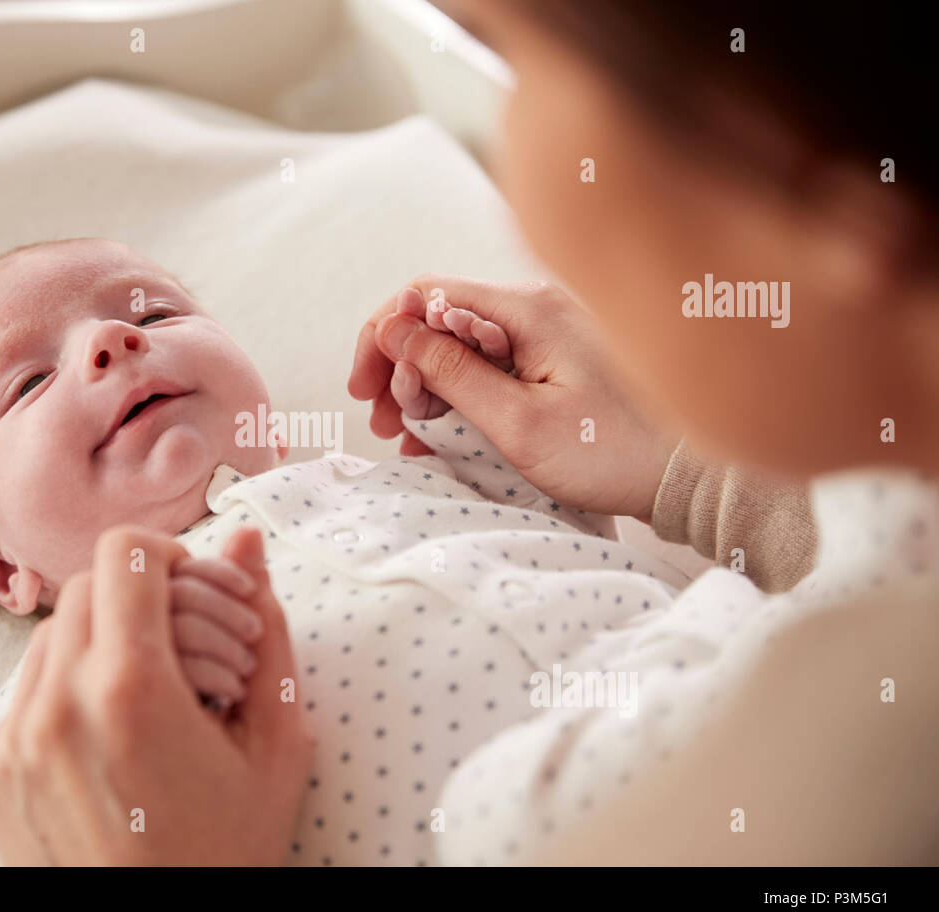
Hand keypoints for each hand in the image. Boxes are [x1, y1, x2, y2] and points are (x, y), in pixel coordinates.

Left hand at [0, 525, 313, 864]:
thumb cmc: (227, 856)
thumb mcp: (275, 744)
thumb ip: (264, 630)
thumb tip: (245, 542)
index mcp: (129, 692)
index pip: (123, 555)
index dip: (168, 556)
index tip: (196, 591)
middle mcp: (54, 708)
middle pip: (85, 589)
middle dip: (140, 600)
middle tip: (189, 646)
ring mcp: (11, 743)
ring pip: (50, 637)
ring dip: (103, 644)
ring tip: (155, 699)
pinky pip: (25, 693)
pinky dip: (69, 691)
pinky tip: (115, 739)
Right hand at [349, 277, 677, 521]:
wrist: (688, 474)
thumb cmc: (613, 451)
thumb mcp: (518, 422)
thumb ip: (451, 372)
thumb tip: (394, 328)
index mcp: (527, 308)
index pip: (425, 294)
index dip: (383, 337)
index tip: (365, 390)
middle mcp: (535, 306)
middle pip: (438, 318)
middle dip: (400, 368)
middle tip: (384, 424)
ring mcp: (546, 331)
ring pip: (458, 344)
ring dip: (424, 387)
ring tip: (408, 436)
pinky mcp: (553, 358)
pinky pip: (487, 365)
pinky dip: (456, 396)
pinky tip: (440, 437)